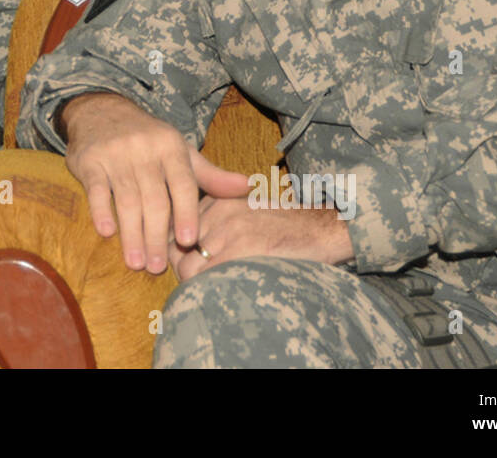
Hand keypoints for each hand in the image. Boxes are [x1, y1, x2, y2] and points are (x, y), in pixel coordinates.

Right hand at [60, 92, 247, 273]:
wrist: (102, 112)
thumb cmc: (149, 139)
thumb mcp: (180, 152)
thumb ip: (211, 175)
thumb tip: (249, 186)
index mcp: (171, 148)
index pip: (182, 184)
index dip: (186, 212)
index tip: (188, 240)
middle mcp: (144, 151)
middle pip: (153, 198)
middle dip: (156, 235)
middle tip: (158, 267)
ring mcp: (115, 156)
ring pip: (126, 199)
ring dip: (131, 233)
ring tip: (136, 263)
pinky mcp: (89, 162)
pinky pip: (95, 189)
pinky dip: (101, 211)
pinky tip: (107, 233)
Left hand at [170, 190, 354, 280]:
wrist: (320, 228)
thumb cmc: (285, 226)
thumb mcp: (246, 211)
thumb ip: (218, 224)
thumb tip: (190, 250)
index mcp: (216, 201)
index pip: (176, 230)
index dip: (178, 253)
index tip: (189, 266)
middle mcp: (216, 212)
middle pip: (176, 248)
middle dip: (181, 270)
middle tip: (196, 284)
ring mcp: (227, 230)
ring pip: (187, 266)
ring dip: (192, 284)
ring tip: (207, 292)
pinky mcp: (240, 250)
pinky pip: (207, 277)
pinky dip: (207, 290)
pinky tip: (219, 295)